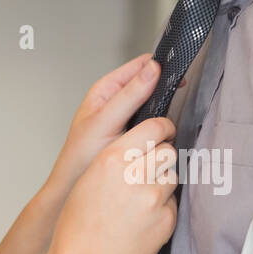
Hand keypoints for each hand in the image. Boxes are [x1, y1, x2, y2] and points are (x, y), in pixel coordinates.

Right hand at [46, 115, 177, 253]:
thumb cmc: (78, 228)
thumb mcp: (89, 180)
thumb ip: (116, 159)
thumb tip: (140, 146)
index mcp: (112, 159)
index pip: (154, 127)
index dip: (163, 129)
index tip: (164, 132)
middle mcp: (135, 174)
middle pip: (168, 152)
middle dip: (162, 158)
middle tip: (150, 171)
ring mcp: (153, 198)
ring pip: (172, 177)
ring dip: (162, 184)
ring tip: (140, 202)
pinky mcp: (166, 220)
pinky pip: (172, 205)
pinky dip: (162, 210)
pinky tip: (142, 222)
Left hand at [47, 52, 163, 199]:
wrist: (74, 188)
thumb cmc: (80, 156)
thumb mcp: (105, 121)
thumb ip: (129, 96)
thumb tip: (153, 69)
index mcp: (107, 89)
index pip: (140, 65)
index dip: (159, 66)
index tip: (177, 73)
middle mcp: (118, 100)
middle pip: (151, 84)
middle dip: (165, 90)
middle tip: (179, 98)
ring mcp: (128, 118)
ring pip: (155, 106)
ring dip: (165, 110)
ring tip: (172, 115)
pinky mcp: (135, 135)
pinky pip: (155, 125)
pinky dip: (163, 128)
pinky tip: (166, 134)